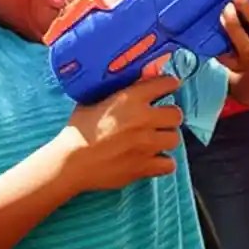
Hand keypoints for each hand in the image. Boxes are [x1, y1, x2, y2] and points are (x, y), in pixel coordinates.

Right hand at [54, 75, 184, 191]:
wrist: (71, 162)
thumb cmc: (78, 130)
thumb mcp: (94, 101)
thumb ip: (117, 91)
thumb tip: (135, 82)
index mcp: (131, 98)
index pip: (166, 83)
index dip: (169, 85)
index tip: (168, 87)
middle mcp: (144, 119)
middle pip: (176, 114)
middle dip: (169, 116)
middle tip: (160, 119)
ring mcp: (146, 144)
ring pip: (174, 139)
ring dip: (166, 138)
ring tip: (155, 140)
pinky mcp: (144, 166)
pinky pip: (169, 164)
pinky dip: (163, 162)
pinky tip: (153, 159)